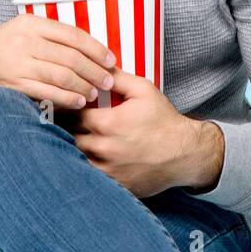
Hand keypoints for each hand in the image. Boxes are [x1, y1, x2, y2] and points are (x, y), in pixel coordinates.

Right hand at [0, 13, 117, 114]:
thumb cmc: (1, 49)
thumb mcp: (22, 31)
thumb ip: (50, 36)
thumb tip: (89, 49)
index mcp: (32, 23)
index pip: (73, 35)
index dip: (96, 49)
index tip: (110, 61)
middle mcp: (26, 41)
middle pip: (71, 57)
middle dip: (95, 71)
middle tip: (109, 81)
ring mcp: (19, 63)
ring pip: (62, 75)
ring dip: (84, 86)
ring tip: (95, 93)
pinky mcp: (15, 84)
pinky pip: (48, 92)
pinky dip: (67, 98)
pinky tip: (78, 102)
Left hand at [57, 69, 209, 199]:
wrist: (185, 153)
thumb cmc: (164, 120)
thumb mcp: (143, 90)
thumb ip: (117, 78)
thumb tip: (96, 66)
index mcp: (108, 123)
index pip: (72, 114)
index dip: (67, 108)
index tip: (65, 105)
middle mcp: (105, 148)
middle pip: (70, 136)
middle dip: (67, 128)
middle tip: (65, 121)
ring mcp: (109, 170)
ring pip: (77, 157)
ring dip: (74, 147)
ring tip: (75, 137)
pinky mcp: (115, 185)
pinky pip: (90, 175)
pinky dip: (85, 166)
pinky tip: (88, 157)